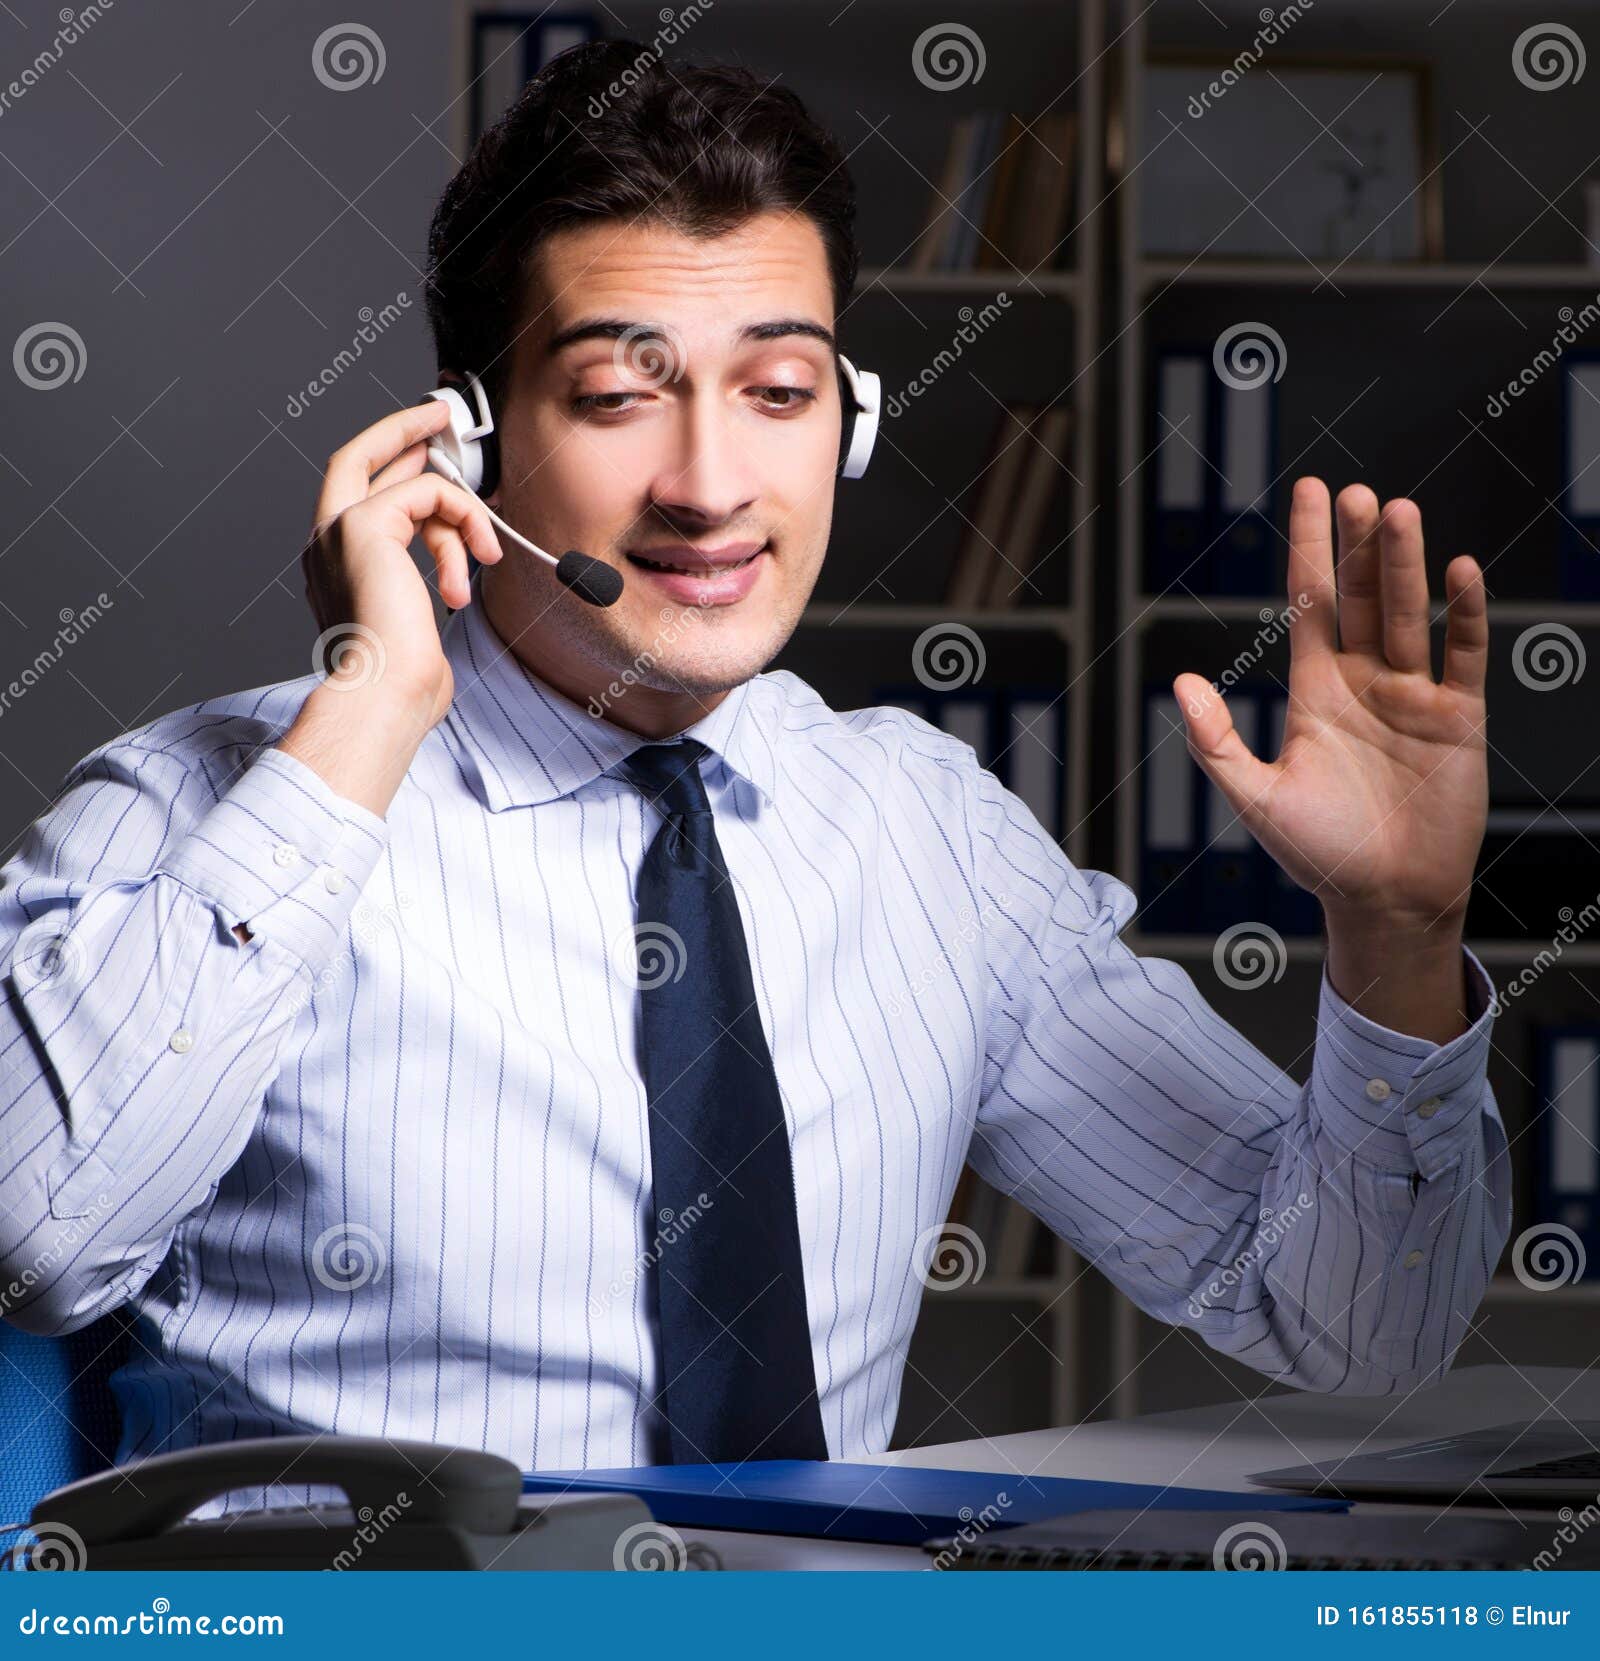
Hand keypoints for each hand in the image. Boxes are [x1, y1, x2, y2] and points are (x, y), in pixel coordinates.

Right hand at [300, 399, 503, 730]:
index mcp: (334, 569)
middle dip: (400, 429)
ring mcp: (337, 532)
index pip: (356, 498)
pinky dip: (463, 516)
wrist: (384, 695)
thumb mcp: (417, 624)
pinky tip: (478, 558)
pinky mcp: (363, 526)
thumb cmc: (402, 681)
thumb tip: (452, 578)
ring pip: (407, 480)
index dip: (389, 464)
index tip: (422, 447)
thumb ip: (422, 588)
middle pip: (355, 458)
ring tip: (485, 557)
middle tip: (439, 414)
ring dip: (461, 513)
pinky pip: (427, 492)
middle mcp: (325, 545)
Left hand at [1174, 479, 1488, 938]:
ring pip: (1408, 614)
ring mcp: (1413, 696)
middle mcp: (1365, 682)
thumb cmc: (1319, 854)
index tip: (1311, 492)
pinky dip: (1463, 614)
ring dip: (1404, 564)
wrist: (1386, 901)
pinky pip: (1462, 655)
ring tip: (1398, 513)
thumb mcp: (1255, 797)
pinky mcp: (1459, 719)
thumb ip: (1216, 740)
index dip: (1310, 547)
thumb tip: (1180, 684)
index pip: (1310, 602)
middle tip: (1357, 492)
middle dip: (1358, 544)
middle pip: (1361, 596)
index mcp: (1316, 691)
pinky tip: (1458, 570)